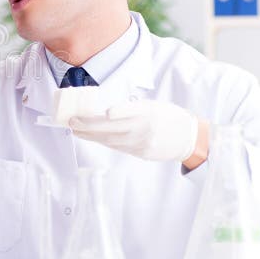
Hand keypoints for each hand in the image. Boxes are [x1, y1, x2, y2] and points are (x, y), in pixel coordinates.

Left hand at [69, 99, 198, 161]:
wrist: (187, 138)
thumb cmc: (167, 117)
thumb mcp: (153, 105)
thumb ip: (132, 108)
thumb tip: (104, 112)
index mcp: (150, 111)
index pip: (134, 111)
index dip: (121, 112)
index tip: (108, 112)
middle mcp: (146, 128)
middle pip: (115, 128)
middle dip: (90, 126)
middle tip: (72, 121)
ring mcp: (143, 143)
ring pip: (112, 140)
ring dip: (91, 135)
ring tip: (75, 129)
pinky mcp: (141, 153)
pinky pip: (118, 147)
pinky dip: (102, 141)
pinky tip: (90, 137)